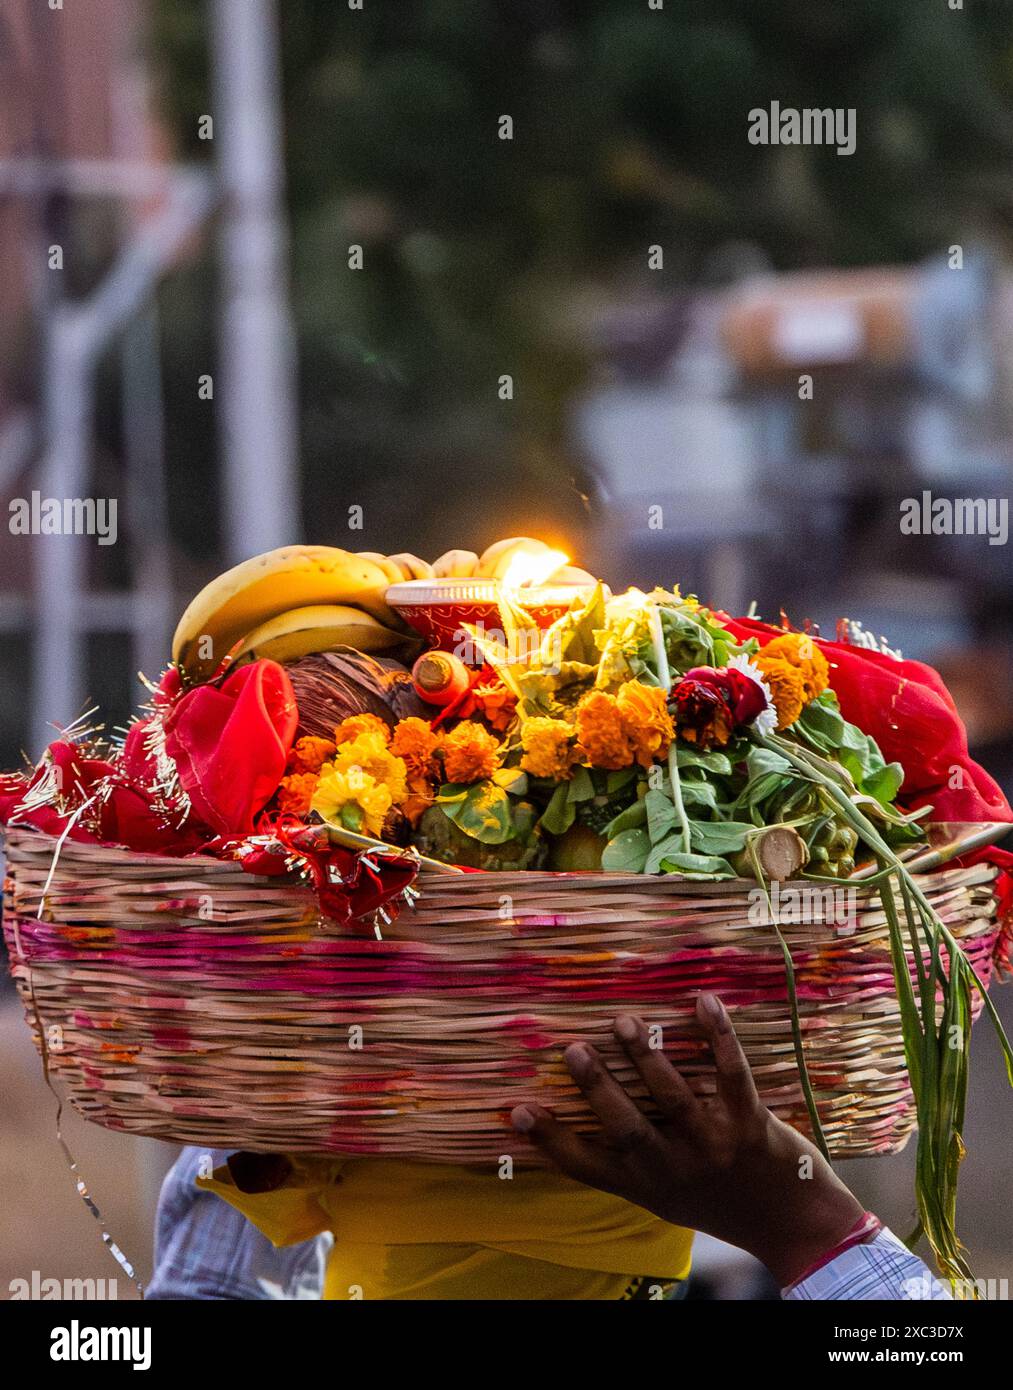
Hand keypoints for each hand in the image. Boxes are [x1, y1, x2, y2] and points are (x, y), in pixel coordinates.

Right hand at [510, 993, 864, 1285]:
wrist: (793, 1226)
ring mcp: (713, 1145)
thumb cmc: (721, 1202)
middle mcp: (674, 1168)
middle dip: (598, 1088)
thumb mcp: (666, 1197)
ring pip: (673, 1097)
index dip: (551, 1140)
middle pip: (627, 1127)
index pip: (588, 1165)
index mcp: (645, 1184)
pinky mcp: (751, 1125)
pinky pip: (730, 1075)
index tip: (518, 1109)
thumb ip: (628, 1161)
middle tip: (572, 1049)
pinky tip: (702, 1002)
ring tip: (624, 1022)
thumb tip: (582, 1114)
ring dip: (647, 1057)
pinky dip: (718, 1036)